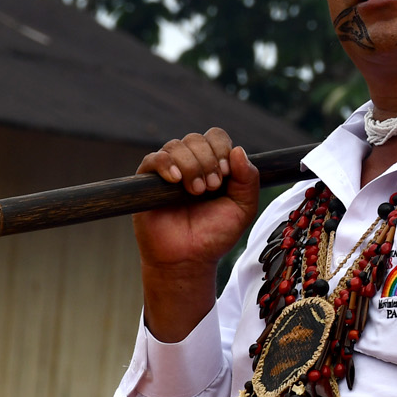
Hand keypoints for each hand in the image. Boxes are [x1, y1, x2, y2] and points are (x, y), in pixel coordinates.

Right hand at [132, 128, 260, 341]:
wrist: (188, 259)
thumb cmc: (214, 234)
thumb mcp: (243, 208)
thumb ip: (249, 180)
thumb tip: (238, 150)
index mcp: (213, 164)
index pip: (216, 137)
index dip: (221, 149)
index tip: (225, 174)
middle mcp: (190, 163)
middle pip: (196, 139)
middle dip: (208, 160)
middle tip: (211, 188)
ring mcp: (168, 171)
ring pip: (176, 146)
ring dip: (191, 166)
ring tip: (195, 191)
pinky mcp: (147, 182)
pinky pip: (153, 159)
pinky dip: (166, 164)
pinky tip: (175, 180)